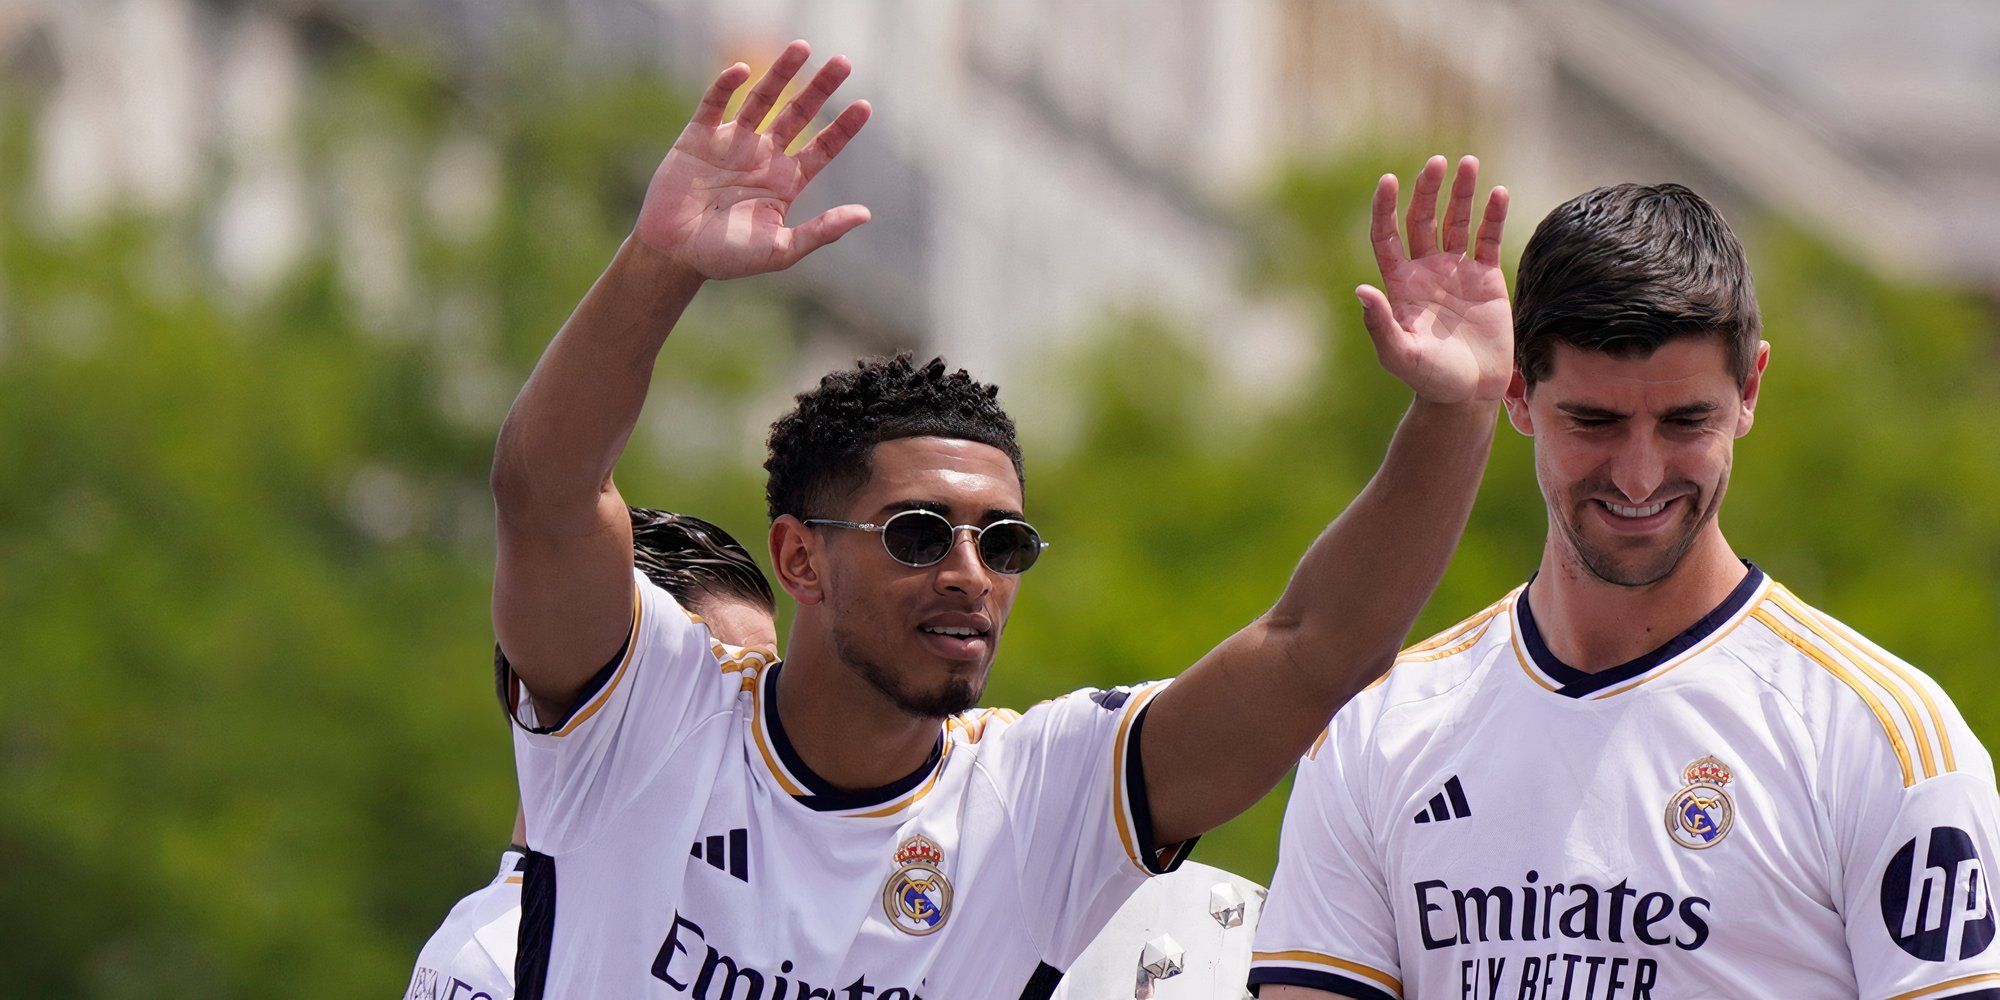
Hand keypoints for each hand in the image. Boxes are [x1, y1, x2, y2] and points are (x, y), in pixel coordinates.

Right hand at [632, 41, 871, 279]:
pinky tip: (743, 70)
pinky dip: (727, 85)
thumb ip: (822, 231)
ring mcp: (731, 143)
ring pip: (762, 99)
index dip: (843, 127)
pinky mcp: (698, 137)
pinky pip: (714, 103)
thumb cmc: (727, 257)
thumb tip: (866, 214)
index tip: (865, 106)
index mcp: (785, 181)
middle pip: (798, 114)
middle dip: (820, 88)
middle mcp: (762, 156)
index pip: (822, 147)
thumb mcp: (780, 249)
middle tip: (844, 62)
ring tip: (803, 47)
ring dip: (781, 73)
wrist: (674, 254)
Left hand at [1358, 155, 1511, 404]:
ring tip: (1468, 163)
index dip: (1386, 208)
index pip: (1387, 236)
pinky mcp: (1486, 279)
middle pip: (1422, 219)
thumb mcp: (1400, 354)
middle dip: (1428, 190)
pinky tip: (1499, 193)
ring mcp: (1456, 272)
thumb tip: (1361, 291)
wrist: (1468, 393)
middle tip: (1437, 162)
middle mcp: (1426, 271)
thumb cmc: (1429, 378)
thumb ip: (1380, 324)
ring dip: (1462, 193)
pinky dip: (1493, 216)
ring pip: (1457, 222)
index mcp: (1400, 284)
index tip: (1388, 181)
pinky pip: (1488, 239)